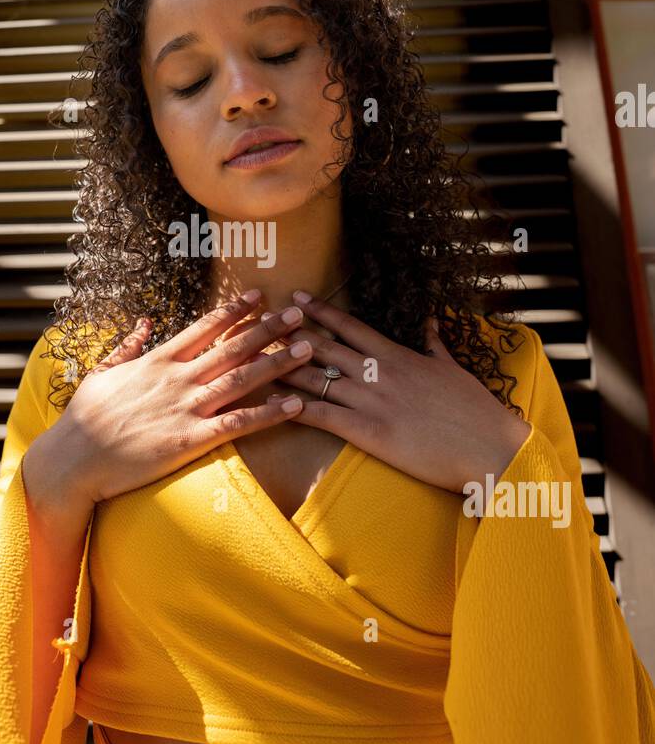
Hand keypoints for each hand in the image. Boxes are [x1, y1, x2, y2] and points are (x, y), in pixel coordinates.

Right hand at [54, 292, 314, 506]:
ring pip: (241, 379)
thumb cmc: (82, 419)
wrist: (72, 460)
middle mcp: (176, 379)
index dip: (235, 311)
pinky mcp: (190, 440)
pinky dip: (268, 413)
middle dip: (268, 329)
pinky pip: (237, 423)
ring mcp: (184, 408)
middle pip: (231, 347)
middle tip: (299, 314)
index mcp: (157, 361)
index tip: (260, 295)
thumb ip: (126, 345)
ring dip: (277, 362)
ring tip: (308, 349)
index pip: (204, 328)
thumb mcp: (101, 372)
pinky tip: (294, 405)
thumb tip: (143, 322)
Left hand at [273, 292, 531, 494]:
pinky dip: (293, 409)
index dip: (320, 312)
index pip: (350, 326)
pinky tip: (271, 405)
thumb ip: (435, 345)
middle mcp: (379, 373)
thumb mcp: (453, 369)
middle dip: (288, 335)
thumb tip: (432, 322)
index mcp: (398, 356)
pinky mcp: (369, 432)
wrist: (490, 446)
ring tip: (252, 359)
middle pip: (323, 347)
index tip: (295, 297)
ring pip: (316, 379)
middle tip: (258, 322)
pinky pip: (322, 416)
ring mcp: (372, 401)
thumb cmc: (476, 411)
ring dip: (282, 369)